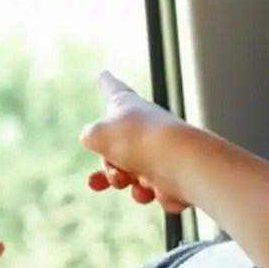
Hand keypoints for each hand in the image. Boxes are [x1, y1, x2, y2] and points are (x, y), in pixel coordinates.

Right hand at [80, 71, 192, 213]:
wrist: (178, 163)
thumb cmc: (136, 140)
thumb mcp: (97, 134)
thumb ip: (90, 136)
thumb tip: (98, 144)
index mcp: (127, 106)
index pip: (113, 89)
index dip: (105, 82)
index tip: (102, 74)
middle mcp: (143, 126)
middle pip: (115, 147)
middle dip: (106, 166)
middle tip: (108, 173)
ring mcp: (158, 151)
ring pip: (128, 173)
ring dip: (119, 181)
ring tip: (126, 181)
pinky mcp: (171, 175)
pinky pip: (148, 190)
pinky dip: (146, 193)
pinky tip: (152, 189)